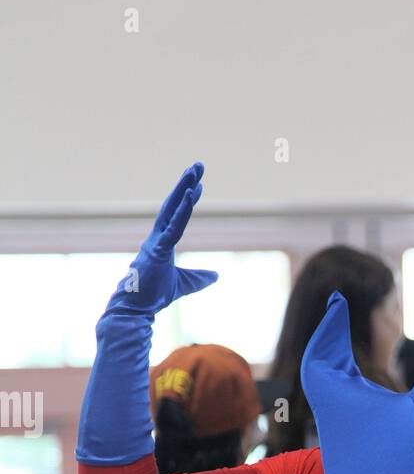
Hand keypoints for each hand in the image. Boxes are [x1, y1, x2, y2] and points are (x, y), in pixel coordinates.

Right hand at [105, 162, 217, 317]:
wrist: (136, 309)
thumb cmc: (155, 295)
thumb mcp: (185, 284)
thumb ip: (200, 277)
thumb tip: (217, 275)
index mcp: (161, 242)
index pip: (176, 215)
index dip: (187, 199)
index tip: (198, 184)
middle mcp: (157, 237)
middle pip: (173, 204)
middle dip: (186, 183)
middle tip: (198, 165)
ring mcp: (156, 242)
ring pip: (172, 210)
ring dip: (184, 189)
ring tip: (195, 171)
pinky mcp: (158, 250)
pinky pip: (173, 227)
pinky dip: (182, 211)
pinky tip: (191, 195)